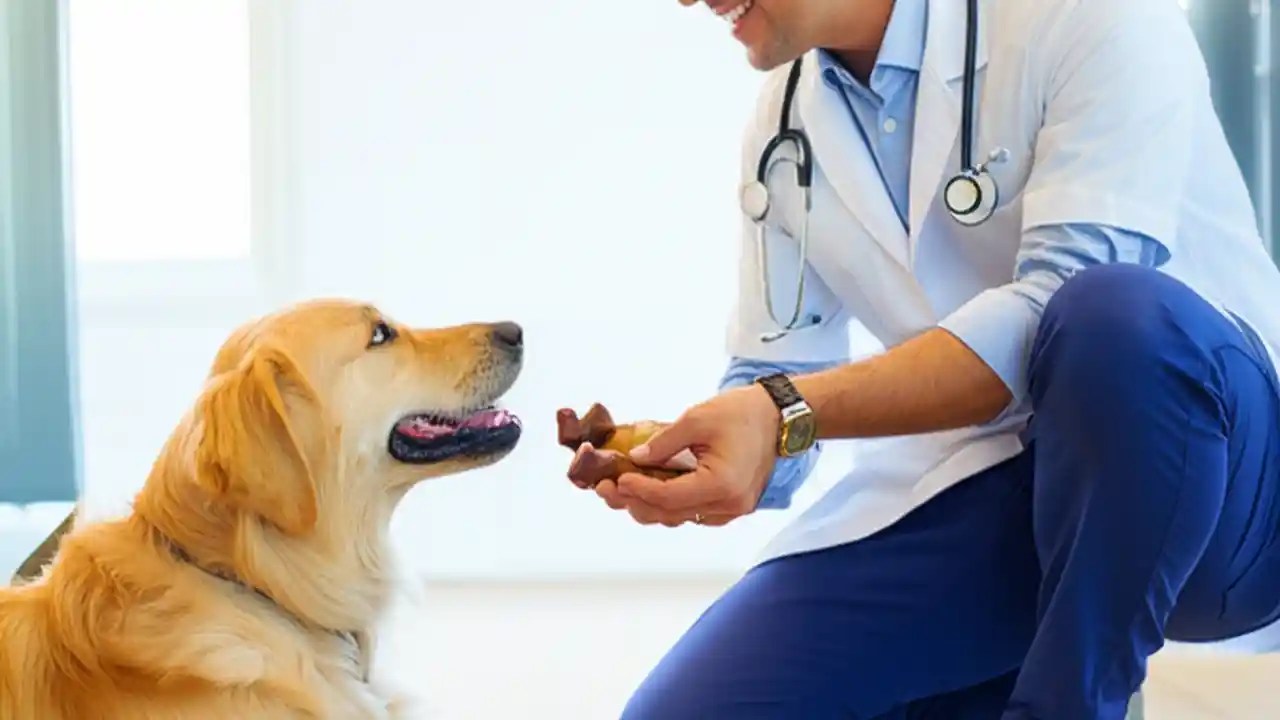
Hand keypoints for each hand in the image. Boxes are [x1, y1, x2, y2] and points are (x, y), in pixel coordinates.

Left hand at [603, 384, 780, 526]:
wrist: (778, 417)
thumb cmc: (741, 413)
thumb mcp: (697, 418)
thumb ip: (663, 442)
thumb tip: (635, 460)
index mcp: (722, 485)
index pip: (668, 497)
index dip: (638, 490)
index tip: (616, 479)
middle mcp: (728, 505)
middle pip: (670, 514)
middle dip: (634, 502)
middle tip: (606, 489)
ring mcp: (732, 510)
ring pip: (680, 518)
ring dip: (648, 506)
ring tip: (620, 491)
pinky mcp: (731, 506)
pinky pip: (693, 513)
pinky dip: (669, 505)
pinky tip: (649, 491)